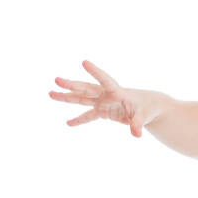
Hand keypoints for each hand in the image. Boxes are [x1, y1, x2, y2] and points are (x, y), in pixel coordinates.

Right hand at [48, 61, 162, 137]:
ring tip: (50, 94)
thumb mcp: (144, 116)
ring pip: (82, 98)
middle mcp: (107, 94)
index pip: (105, 80)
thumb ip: (138, 123)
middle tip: (56, 80)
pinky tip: (68, 123)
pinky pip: (88, 115)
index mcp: (118, 91)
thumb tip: (136, 134)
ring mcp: (103, 102)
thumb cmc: (147, 108)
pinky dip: (79, 120)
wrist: (148, 107)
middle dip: (72, 85)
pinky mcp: (103, 111)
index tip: (84, 62)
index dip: (95, 72)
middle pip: (87, 89)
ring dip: (66, 97)